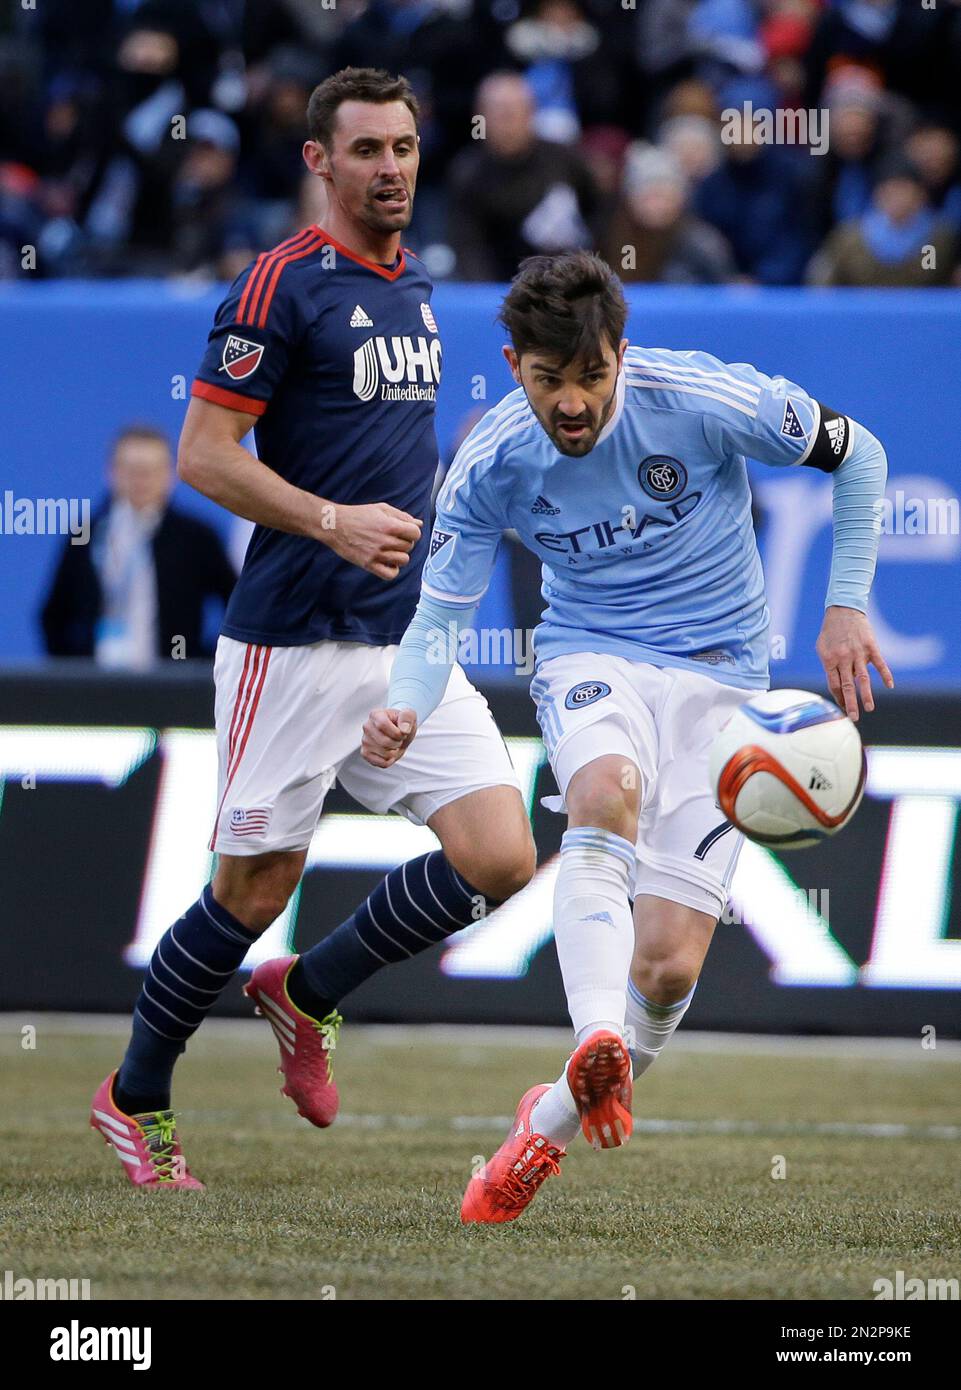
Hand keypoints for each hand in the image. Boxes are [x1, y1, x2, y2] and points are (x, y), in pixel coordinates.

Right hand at [321, 503, 421, 579]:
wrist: (335, 525)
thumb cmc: (358, 515)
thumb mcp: (381, 509)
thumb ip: (402, 516)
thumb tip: (419, 524)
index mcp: (389, 525)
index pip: (416, 533)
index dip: (413, 532)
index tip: (405, 531)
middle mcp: (384, 541)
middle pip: (409, 547)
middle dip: (405, 542)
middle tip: (393, 539)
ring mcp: (377, 554)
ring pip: (403, 560)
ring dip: (400, 555)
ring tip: (390, 550)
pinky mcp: (368, 564)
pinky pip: (390, 574)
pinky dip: (393, 569)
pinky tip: (387, 561)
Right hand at [362, 707, 417, 766]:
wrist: (399, 731)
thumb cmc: (402, 722)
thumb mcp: (409, 715)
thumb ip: (407, 717)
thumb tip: (404, 729)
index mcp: (376, 714)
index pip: (382, 725)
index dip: (396, 732)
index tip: (402, 732)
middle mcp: (367, 727)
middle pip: (384, 742)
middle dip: (398, 743)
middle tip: (399, 739)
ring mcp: (365, 741)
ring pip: (384, 754)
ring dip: (395, 752)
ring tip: (393, 744)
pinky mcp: (365, 753)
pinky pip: (380, 763)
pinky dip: (389, 761)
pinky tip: (390, 753)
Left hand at [816, 606, 893, 720]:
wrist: (843, 610)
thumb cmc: (830, 631)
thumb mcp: (822, 648)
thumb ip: (829, 666)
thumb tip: (837, 684)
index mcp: (829, 660)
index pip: (834, 685)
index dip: (838, 698)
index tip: (843, 708)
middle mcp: (844, 659)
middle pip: (847, 686)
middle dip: (850, 703)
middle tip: (854, 718)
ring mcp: (858, 653)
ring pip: (863, 678)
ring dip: (866, 695)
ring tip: (869, 708)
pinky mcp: (871, 647)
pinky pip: (879, 663)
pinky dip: (885, 674)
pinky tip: (890, 685)